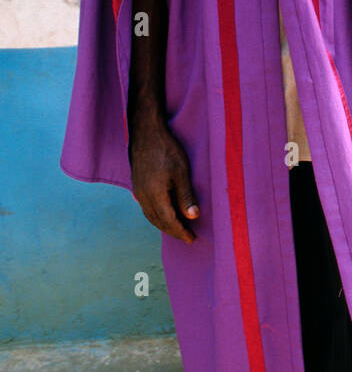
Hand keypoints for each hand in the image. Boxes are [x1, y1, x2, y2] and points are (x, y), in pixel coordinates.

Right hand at [129, 113, 199, 242]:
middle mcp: (143, 197)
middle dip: (174, 231)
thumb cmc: (166, 150)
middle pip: (159, 221)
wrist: (146, 133)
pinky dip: (157, 216)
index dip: (181, 232)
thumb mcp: (181, 172)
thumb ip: (186, 196)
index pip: (169, 221)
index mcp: (154, 195)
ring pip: (151, 216)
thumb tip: (193, 217)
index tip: (192, 238)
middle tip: (188, 236)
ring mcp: (138, 192)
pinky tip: (165, 214)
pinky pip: (146, 208)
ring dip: (164, 225)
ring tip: (179, 228)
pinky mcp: (137, 186)